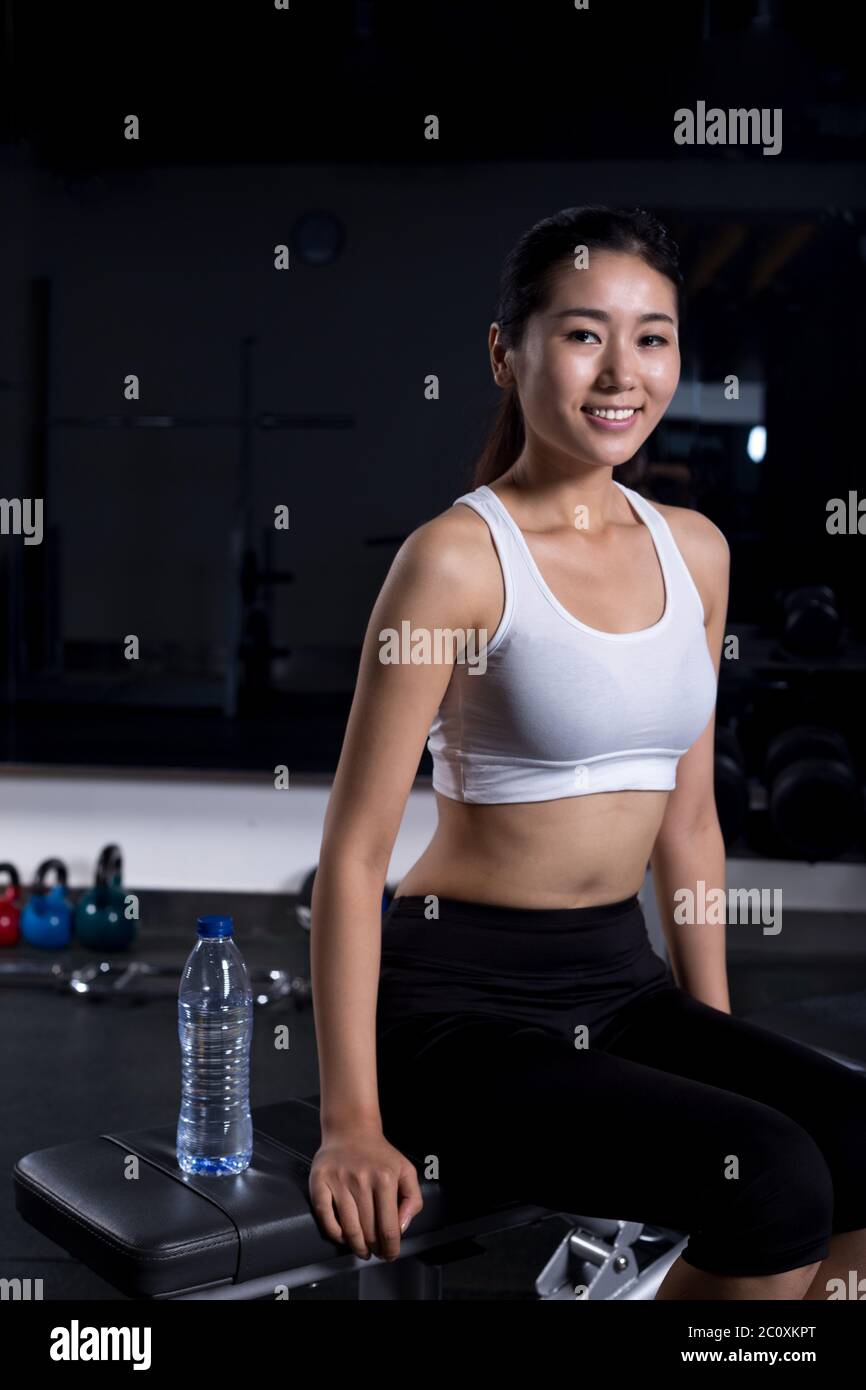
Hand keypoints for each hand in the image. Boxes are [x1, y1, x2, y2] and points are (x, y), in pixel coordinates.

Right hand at [309, 1125, 423, 1260]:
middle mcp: (361, 1179)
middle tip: (376, 1253)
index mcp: (385, 1178)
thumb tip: (401, 1228)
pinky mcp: (319, 1180)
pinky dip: (335, 1233)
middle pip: (368, 1231)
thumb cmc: (380, 1155)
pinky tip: (343, 1237)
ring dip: (356, 1246)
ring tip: (362, 1251)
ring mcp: (338, 1180)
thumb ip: (412, 1199)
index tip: (390, 1255)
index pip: (389, 1227)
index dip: (391, 1248)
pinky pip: (325, 1216)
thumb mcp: (406, 1171)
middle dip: (375, 1248)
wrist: (351, 1130)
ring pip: (348, 1228)